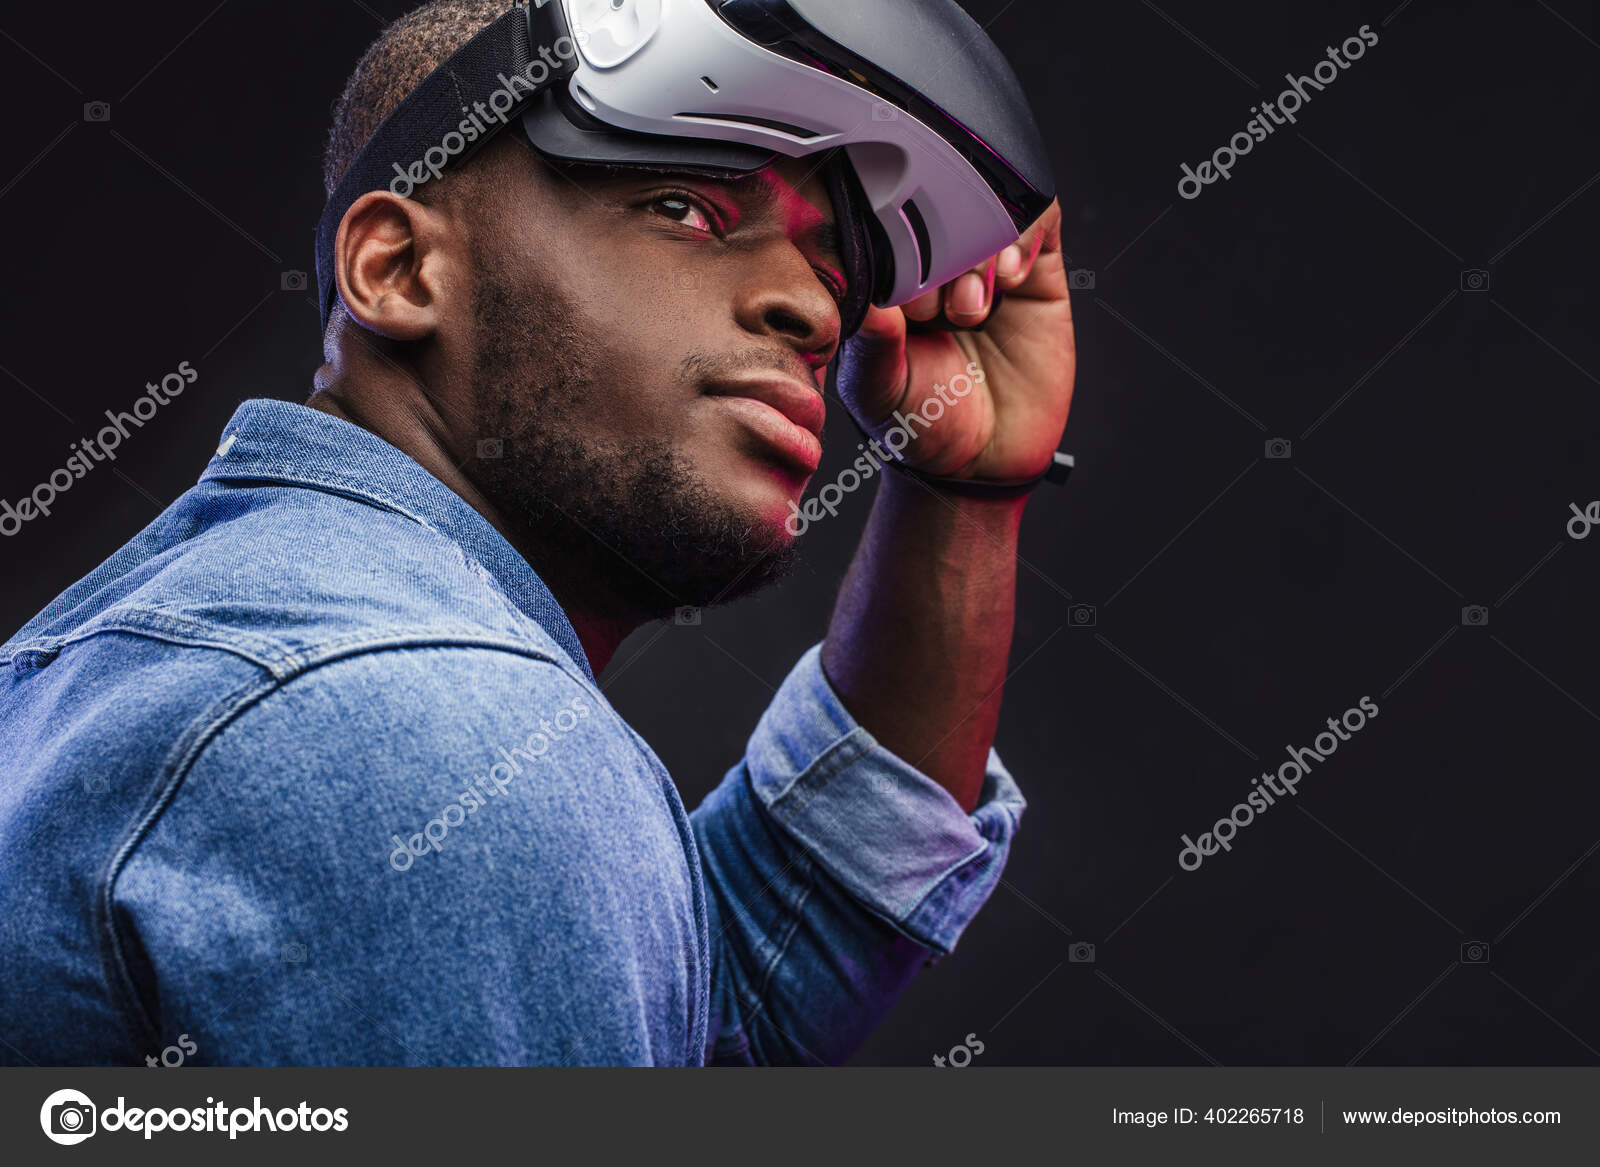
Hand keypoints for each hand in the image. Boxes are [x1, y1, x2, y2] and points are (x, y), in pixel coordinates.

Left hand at [837, 199, 1073, 482]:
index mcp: (887, 274)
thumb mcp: (881, 390)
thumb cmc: (919, 422)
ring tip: (971, 311)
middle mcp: (935, 258)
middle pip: (939, 199)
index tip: (895, 291)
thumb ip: (872, 345)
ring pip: (989, 203)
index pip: (885, 216)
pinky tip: (1010, 279)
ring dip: (979, 250)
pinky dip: (1024, 237)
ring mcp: (986, 260)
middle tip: (933, 310)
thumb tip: (867, 301)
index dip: (891, 235)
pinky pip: (1039, 218)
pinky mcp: (1035, 271)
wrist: (983, 461)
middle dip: (937, 248)